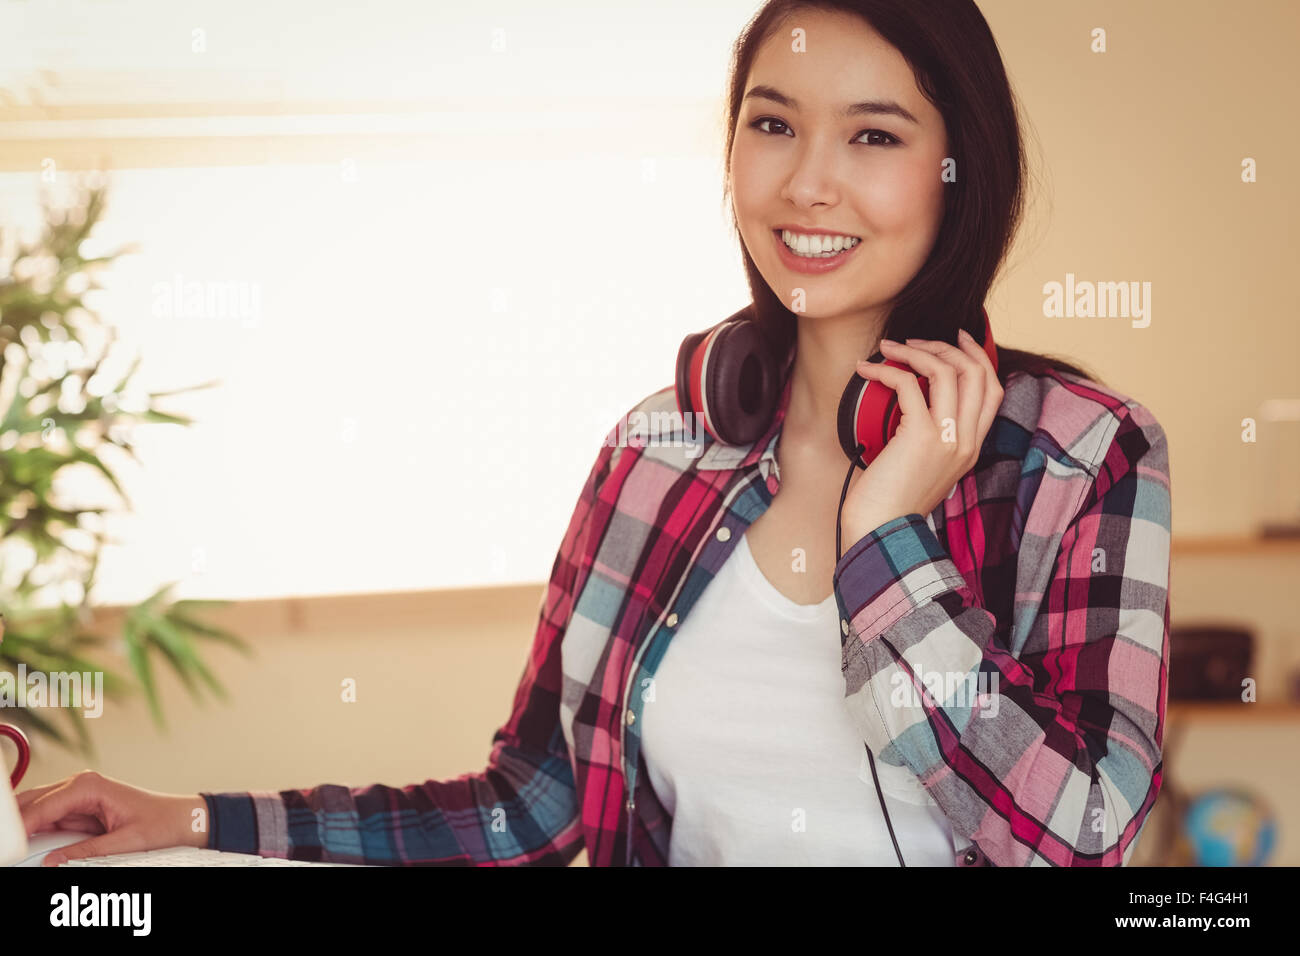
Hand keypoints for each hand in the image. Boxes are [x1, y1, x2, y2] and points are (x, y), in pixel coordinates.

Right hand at [16, 770, 208, 865]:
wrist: (180, 819)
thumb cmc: (161, 823)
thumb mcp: (126, 842)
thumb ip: (87, 852)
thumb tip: (53, 861)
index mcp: (89, 786)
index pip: (41, 806)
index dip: (21, 827)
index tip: (9, 847)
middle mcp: (80, 786)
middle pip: (31, 803)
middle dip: (15, 824)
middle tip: (8, 849)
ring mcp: (77, 797)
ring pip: (35, 811)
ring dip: (25, 828)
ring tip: (16, 849)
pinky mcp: (78, 810)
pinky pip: (47, 821)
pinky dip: (36, 833)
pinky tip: (28, 845)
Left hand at [840, 328, 1003, 544]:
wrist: (881, 532)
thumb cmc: (891, 503)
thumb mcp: (924, 467)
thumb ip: (931, 437)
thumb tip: (912, 401)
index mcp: (971, 447)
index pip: (992, 388)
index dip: (977, 356)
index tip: (955, 339)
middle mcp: (966, 440)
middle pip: (976, 372)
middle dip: (947, 346)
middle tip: (916, 340)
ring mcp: (947, 438)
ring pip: (946, 371)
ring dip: (915, 350)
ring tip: (888, 347)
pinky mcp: (919, 436)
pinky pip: (908, 384)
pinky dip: (887, 369)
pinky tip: (867, 369)